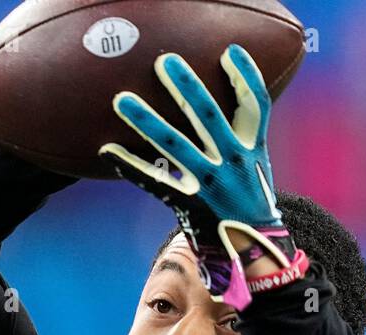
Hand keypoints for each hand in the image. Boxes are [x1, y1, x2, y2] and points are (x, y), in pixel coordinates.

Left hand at [99, 44, 297, 308]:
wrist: (255, 251)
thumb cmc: (250, 202)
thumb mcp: (256, 168)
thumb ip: (242, 137)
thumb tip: (226, 104)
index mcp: (253, 151)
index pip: (255, 106)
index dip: (245, 77)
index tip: (229, 52)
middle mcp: (233, 165)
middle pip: (210, 117)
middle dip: (188, 88)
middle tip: (164, 63)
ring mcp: (210, 186)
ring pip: (175, 146)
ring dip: (147, 121)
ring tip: (122, 99)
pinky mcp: (189, 205)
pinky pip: (154, 181)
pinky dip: (130, 165)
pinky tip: (108, 149)